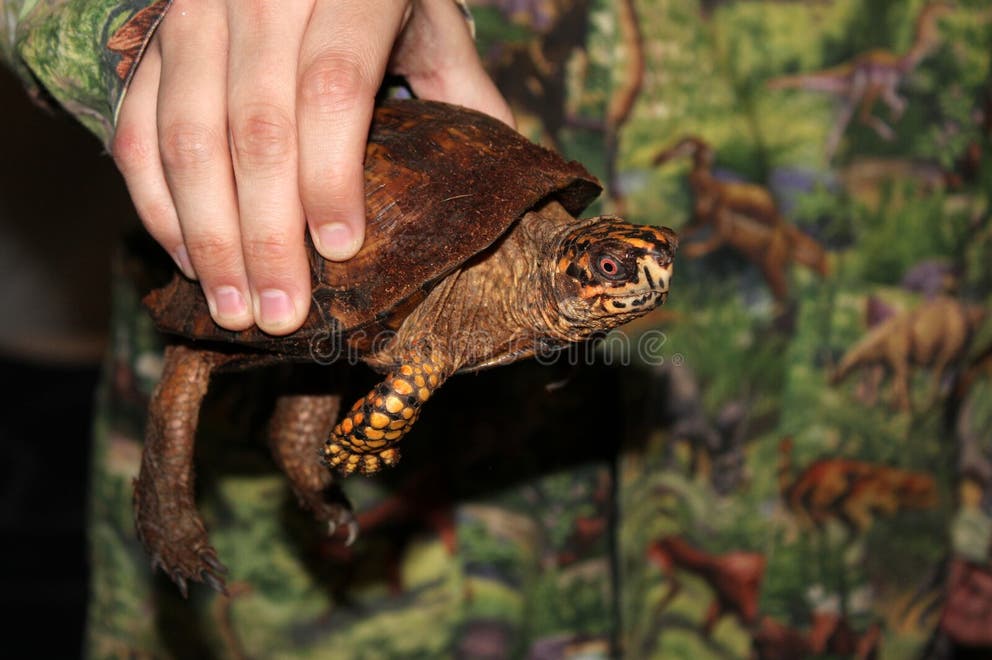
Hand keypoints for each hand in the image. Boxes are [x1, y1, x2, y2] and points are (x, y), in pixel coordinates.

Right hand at [112, 0, 512, 334]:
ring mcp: (196, 14)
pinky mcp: (152, 41)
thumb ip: (463, 91)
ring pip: (187, 136)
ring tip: (234, 308)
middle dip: (267, 235)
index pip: (334, 88)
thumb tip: (503, 182)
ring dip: (207, 236)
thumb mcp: (430, 22)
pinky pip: (138, 129)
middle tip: (281, 313)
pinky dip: (158, 202)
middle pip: (257, 128)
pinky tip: (189, 259)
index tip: (342, 251)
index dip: (333, 175)